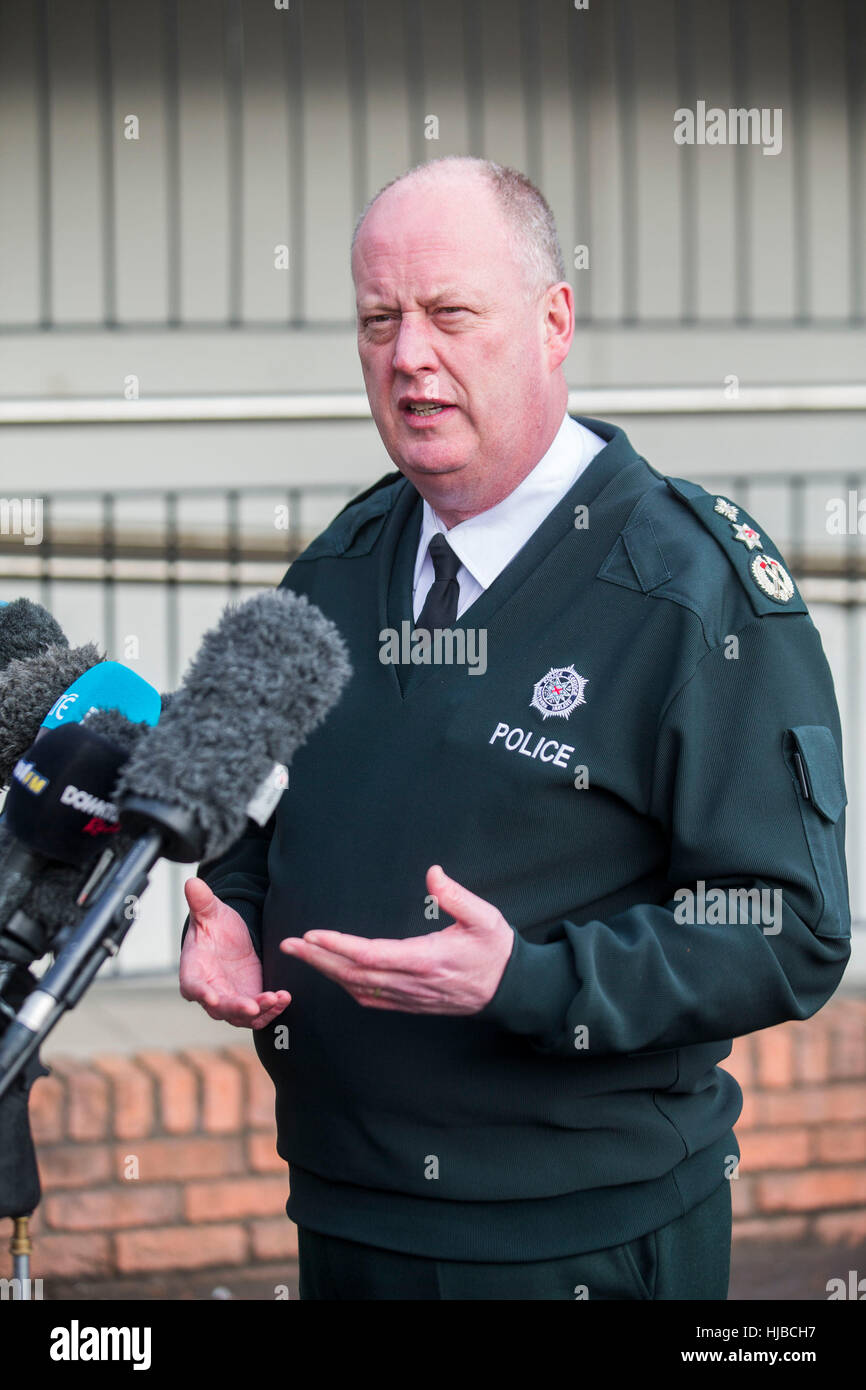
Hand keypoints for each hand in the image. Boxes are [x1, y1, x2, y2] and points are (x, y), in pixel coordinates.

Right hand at [180, 877, 290, 1028]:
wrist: (231, 939)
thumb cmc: (214, 927)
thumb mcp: (210, 913)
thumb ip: (202, 901)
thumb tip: (192, 882)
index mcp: (194, 971)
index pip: (192, 986)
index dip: (201, 993)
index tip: (211, 998)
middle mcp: (210, 991)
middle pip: (219, 1007)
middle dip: (236, 1008)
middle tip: (253, 1007)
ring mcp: (230, 1000)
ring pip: (242, 1015)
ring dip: (259, 1010)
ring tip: (277, 998)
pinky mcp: (249, 1001)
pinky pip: (260, 1012)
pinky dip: (272, 1009)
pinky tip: (286, 997)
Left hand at [279, 864, 513, 1014]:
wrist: (510, 990)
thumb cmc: (496, 951)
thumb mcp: (485, 917)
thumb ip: (457, 896)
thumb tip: (433, 874)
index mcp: (425, 959)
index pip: (371, 955)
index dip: (338, 946)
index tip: (313, 935)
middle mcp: (412, 982)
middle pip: (354, 974)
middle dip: (318, 959)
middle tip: (289, 944)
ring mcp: (409, 996)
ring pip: (358, 988)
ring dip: (327, 972)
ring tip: (303, 954)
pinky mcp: (411, 1003)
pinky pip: (371, 998)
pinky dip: (346, 986)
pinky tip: (334, 975)